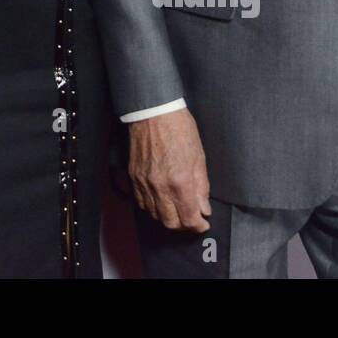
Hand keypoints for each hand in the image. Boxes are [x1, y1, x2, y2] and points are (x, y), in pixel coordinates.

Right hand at [128, 108, 211, 232]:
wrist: (153, 112)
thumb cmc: (179, 129)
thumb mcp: (199, 157)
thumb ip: (201, 187)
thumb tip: (203, 208)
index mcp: (180, 181)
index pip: (189, 218)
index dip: (198, 225)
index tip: (203, 223)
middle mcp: (160, 186)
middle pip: (170, 222)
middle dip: (184, 225)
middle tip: (192, 217)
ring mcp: (144, 182)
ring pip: (154, 215)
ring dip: (168, 217)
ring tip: (177, 209)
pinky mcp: (134, 177)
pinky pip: (141, 202)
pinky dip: (152, 207)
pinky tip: (161, 200)